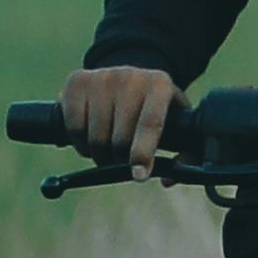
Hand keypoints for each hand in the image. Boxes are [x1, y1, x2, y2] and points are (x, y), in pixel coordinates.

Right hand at [56, 65, 179, 171]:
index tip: (138, 176)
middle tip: (121, 164)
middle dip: (119, 160)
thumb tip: (169, 180)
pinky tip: (89, 139)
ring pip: (95, 136)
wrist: (127, 77)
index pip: (150, 124)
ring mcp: (102, 77)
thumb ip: (184, 149)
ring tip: (107, 152)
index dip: (143, 153)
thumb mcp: (175, 118)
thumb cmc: (153, 105)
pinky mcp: (77, 81)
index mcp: (160, 84)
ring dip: (99, 155)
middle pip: (119, 137)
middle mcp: (131, 77)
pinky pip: (74, 127)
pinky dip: (79, 143)